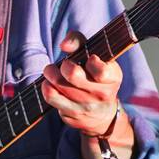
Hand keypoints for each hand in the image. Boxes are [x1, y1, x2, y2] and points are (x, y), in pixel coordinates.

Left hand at [41, 32, 133, 158]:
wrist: (102, 115)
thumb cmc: (96, 77)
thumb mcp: (97, 57)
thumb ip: (80, 42)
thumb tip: (64, 45)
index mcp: (112, 78)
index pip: (100, 70)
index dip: (91, 61)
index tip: (89, 59)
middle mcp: (101, 95)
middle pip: (73, 74)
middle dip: (64, 65)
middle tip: (63, 64)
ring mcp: (85, 108)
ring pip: (58, 86)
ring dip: (50, 74)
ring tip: (51, 71)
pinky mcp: (71, 116)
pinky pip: (51, 98)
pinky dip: (46, 87)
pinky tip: (50, 84)